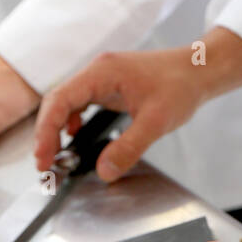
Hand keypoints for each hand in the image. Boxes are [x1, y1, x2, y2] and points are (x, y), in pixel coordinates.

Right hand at [33, 46, 204, 177]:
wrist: (198, 70)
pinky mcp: (109, 86)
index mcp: (102, 72)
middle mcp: (97, 72)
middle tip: (45, 164)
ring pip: (67, 103)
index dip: (46, 130)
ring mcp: (102, 77)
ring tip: (55, 156)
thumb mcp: (155, 121)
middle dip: (47, 133)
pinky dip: (72, 122)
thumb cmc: (180, 86)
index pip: (60, 99)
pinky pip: (81, 103)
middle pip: (57, 101)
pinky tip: (76, 137)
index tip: (43, 158)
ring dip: (57, 128)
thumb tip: (103, 171)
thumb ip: (128, 147)